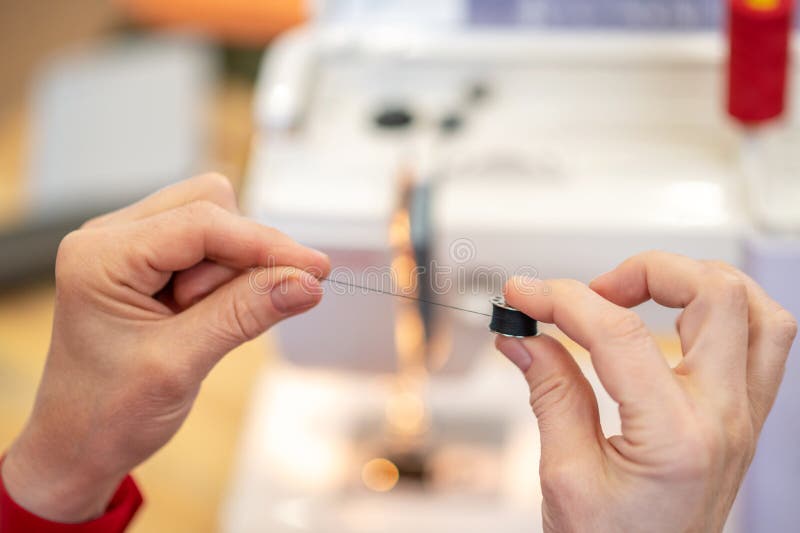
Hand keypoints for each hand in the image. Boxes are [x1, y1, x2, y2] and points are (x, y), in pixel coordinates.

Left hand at [1, 174, 329, 521]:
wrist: (77, 447)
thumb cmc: (109, 414)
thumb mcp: (180, 365)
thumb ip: (244, 314)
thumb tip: (308, 282)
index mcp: (100, 256)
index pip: (201, 223)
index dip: (264, 244)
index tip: (317, 270)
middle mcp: (110, 237)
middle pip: (208, 207)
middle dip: (239, 257)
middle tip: (225, 317)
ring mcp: (128, 246)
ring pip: (212, 223)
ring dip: (229, 271)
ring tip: (201, 324)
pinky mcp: (147, 262)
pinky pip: (206, 248)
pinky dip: (223, 278)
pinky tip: (206, 316)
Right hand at [496, 251, 796, 532]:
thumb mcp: (565, 476)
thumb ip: (550, 394)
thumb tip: (526, 339)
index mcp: (675, 437)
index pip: (618, 332)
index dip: (561, 300)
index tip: (524, 295)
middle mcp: (723, 420)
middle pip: (713, 296)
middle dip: (643, 271)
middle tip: (591, 292)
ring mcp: (742, 418)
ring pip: (756, 310)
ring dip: (696, 282)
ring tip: (641, 292)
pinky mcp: (743, 419)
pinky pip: (763, 342)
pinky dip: (723, 311)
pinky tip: (679, 319)